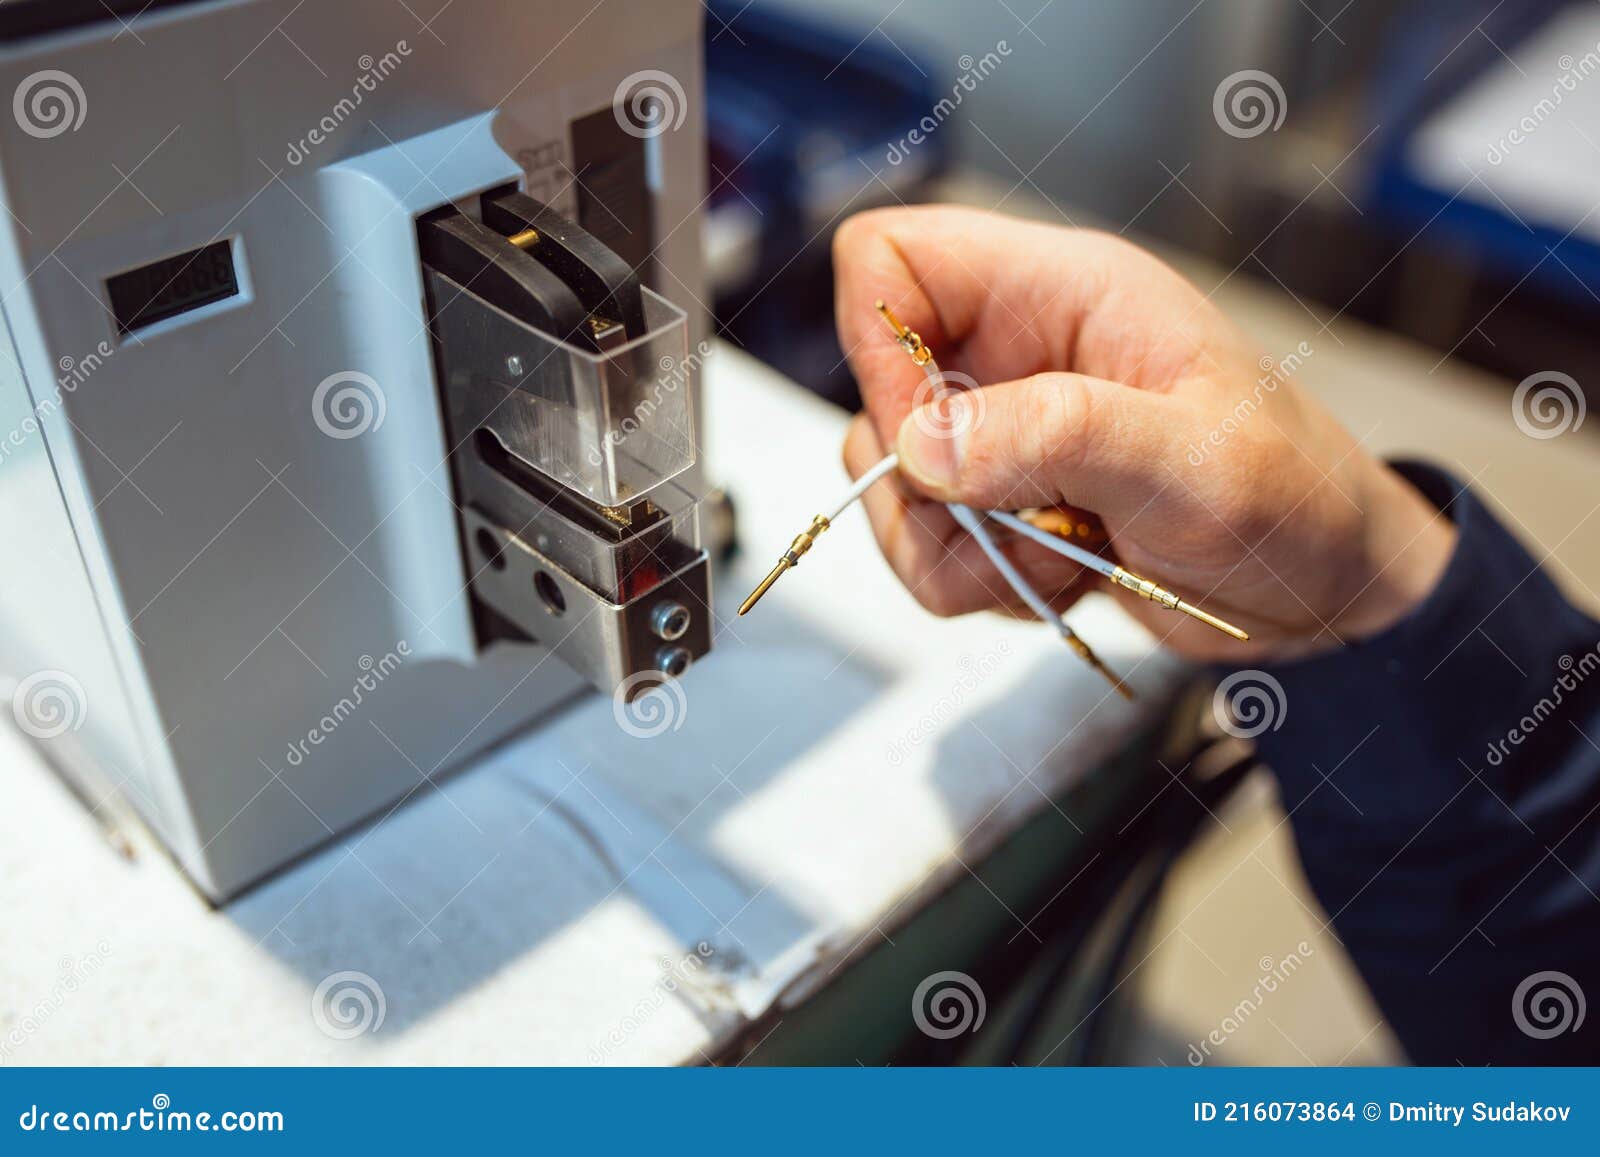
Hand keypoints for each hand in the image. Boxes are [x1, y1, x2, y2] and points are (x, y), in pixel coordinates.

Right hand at [833, 205, 1456, 662]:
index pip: (891, 257)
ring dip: (959, 549)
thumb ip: (1060, 435)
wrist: (1327, 591)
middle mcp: (1015, 353)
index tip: (927, 441)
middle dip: (929, 486)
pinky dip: (979, 582)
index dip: (879, 346)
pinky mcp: (1004, 504)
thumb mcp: (1195, 462)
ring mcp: (1004, 432)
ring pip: (895, 485)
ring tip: (1059, 554)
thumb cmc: (1297, 499)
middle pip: (877, 392)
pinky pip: (927, 547)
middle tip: (1017, 517)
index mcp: (1060, 289)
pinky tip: (1061, 575)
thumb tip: (924, 445)